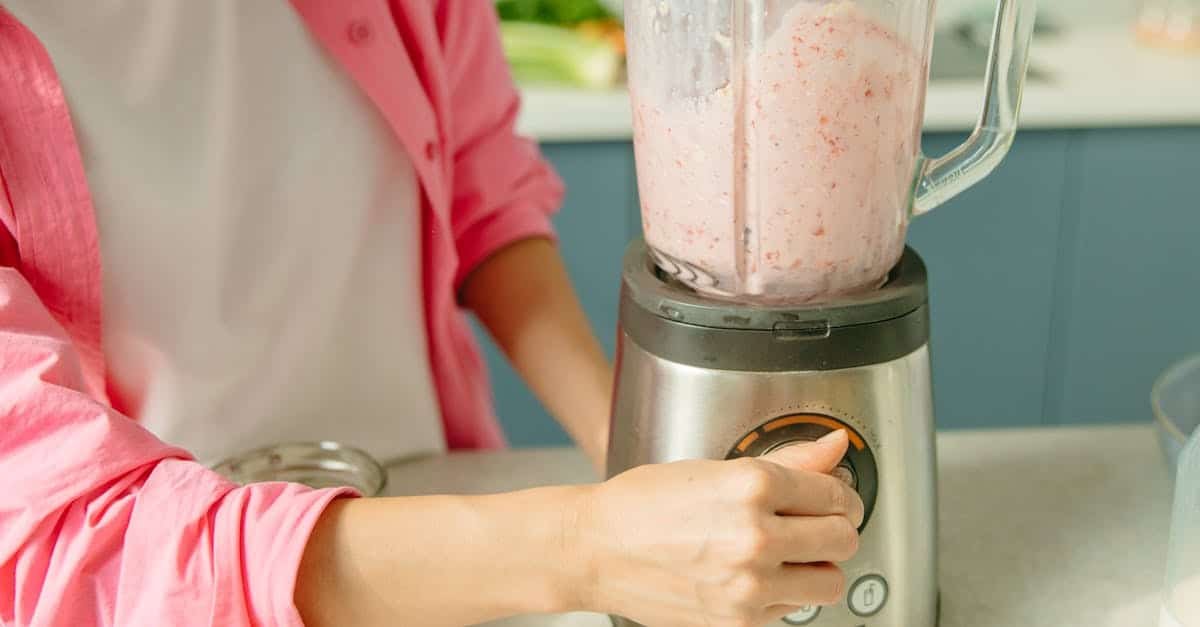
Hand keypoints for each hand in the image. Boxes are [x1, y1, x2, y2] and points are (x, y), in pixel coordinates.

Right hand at [575, 430, 862, 626]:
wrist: (595, 550)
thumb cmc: (643, 504)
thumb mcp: (714, 467)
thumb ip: (787, 461)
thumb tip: (834, 448)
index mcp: (752, 485)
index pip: (835, 494)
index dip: (839, 494)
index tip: (832, 497)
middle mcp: (756, 537)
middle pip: (843, 539)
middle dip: (836, 528)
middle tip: (818, 525)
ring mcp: (749, 585)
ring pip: (830, 582)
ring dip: (819, 567)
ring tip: (794, 555)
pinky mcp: (739, 622)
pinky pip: (793, 610)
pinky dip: (785, 594)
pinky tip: (759, 574)